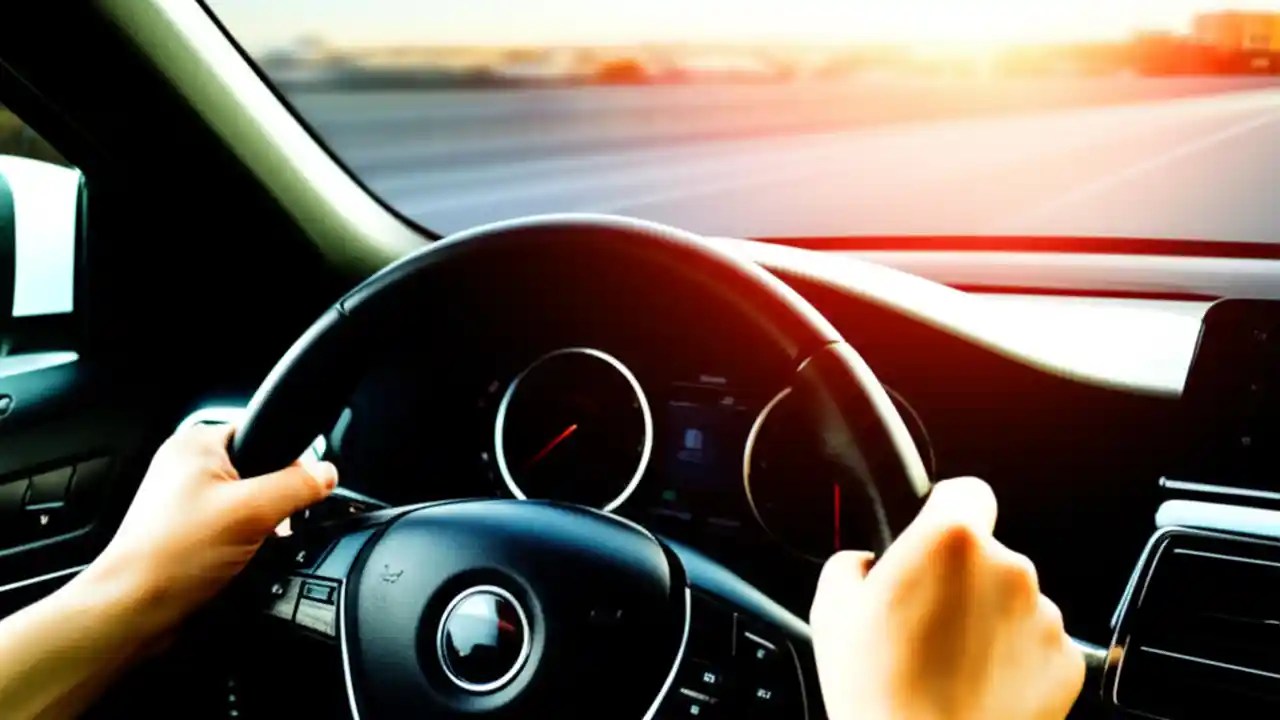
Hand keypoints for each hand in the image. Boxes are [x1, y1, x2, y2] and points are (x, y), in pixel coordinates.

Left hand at [0, 424, 336, 719]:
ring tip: (245, 545)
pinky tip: (236, 559)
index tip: (291, 491)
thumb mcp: (252, 512)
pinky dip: (242, 541)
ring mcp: (183, 499)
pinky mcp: (185, 530)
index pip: (262, 430)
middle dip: (273, 501)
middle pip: (259, 469)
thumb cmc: (173, 556)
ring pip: (247, 501)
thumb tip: (327, 474)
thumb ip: (298, 487)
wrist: (135, 610)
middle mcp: (185, 466)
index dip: (287, 461)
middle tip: (265, 525)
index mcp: (195, 444)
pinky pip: (231, 525)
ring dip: (259, 524)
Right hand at [810, 477, 1084, 719]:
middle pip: (986, 555)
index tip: (932, 537)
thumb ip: (852, 564)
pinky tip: (976, 686)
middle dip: (960, 580)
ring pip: (1011, 600)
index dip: (947, 512)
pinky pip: (1035, 644)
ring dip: (987, 620)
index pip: (967, 492)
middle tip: (923, 623)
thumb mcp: (832, 610)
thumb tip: (867, 564)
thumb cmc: (879, 692)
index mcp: (950, 541)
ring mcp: (1043, 616)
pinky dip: (1013, 660)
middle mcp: (1008, 567)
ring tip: (948, 664)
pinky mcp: (1066, 661)